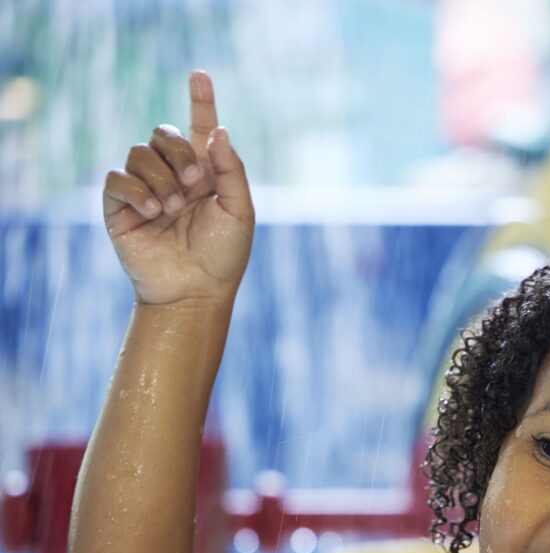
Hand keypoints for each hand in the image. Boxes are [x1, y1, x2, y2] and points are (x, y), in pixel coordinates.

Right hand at [102, 71, 253, 305]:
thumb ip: (230, 169)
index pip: (199, 128)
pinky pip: (118, 177)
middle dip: (179, 152)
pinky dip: (137, 191)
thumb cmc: (224, 255)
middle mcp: (174, 176)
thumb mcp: (239, 210)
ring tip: (172, 210)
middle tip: (194, 183)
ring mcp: (145, 189)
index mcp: (206, 174)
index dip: (200, 100)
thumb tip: (218, 130)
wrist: (195, 290)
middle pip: (163, 133)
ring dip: (160, 178)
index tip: (200, 74)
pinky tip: (153, 213)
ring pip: (139, 153)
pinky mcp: (120, 205)